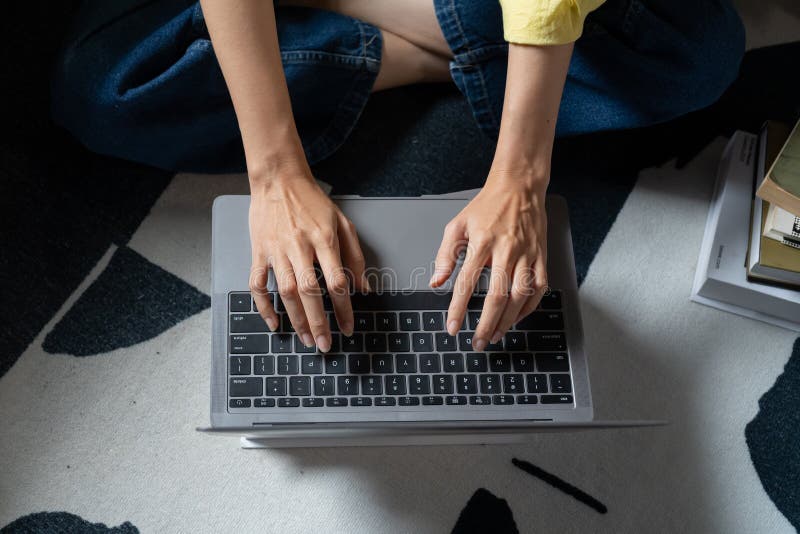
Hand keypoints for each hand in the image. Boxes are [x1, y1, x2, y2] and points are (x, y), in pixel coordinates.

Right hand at [248, 162, 367, 351]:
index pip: (337, 281)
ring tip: (306, 339)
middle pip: (310, 292)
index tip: (348, 327)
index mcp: (324, 239)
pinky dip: (264, 306)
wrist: (279, 180)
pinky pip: (258, 283)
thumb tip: (363, 287)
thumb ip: (355, 255)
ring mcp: (277, 250)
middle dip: (319, 322)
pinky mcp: (259, 251)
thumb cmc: (313, 202)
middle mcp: (300, 246)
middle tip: (325, 344)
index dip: (344, 309)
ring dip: (296, 319)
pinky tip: (274, 322)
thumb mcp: (342, 223)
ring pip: (286, 291)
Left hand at [430, 170, 548, 349]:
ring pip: (520, 296)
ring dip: (508, 321)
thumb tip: (436, 281)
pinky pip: (539, 288)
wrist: (519, 187)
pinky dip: (529, 307)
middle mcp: (507, 251)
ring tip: (495, 335)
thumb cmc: (486, 206)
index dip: (459, 309)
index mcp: (482, 243)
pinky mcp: (542, 256)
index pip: (467, 283)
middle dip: (486, 324)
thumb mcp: (457, 225)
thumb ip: (445, 255)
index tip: (452, 327)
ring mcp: (527, 254)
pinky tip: (517, 318)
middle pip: (497, 296)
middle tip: (476, 342)